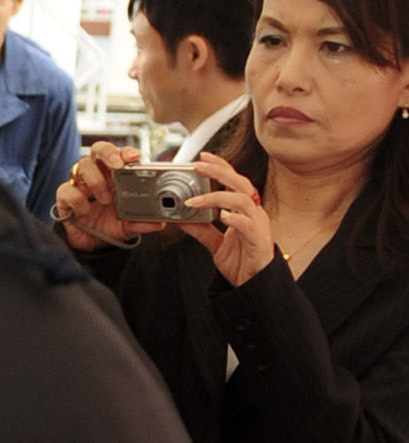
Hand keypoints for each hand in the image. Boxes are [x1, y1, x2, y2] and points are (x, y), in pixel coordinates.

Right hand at [54, 142, 145, 252]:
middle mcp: (96, 175)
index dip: (125, 152)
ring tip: (106, 199)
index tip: (134, 157)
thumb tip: (159, 223)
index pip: (118, 155)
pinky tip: (84, 211)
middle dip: (108, 152)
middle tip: (117, 166)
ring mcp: (79, 185)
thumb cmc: (109, 228)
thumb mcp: (128, 226)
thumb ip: (142, 223)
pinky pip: (66, 190)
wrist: (90, 246)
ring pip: (82, 166)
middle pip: (97, 149)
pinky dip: (77, 199)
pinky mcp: (64, 199)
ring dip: (96, 181)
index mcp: (113, 177)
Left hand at [163, 146, 276, 285]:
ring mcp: (258, 225)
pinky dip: (235, 219)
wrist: (254, 284)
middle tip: (199, 166)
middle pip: (240, 183)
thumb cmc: (242, 261)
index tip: (203, 157)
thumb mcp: (216, 244)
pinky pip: (248, 226)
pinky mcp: (259, 241)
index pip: (233, 181)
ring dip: (218, 197)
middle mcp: (253, 213)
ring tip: (197, 200)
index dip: (220, 167)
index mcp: (244, 210)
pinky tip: (222, 216)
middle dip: (220, 172)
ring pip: (243, 201)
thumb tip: (182, 219)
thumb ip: (201, 231)